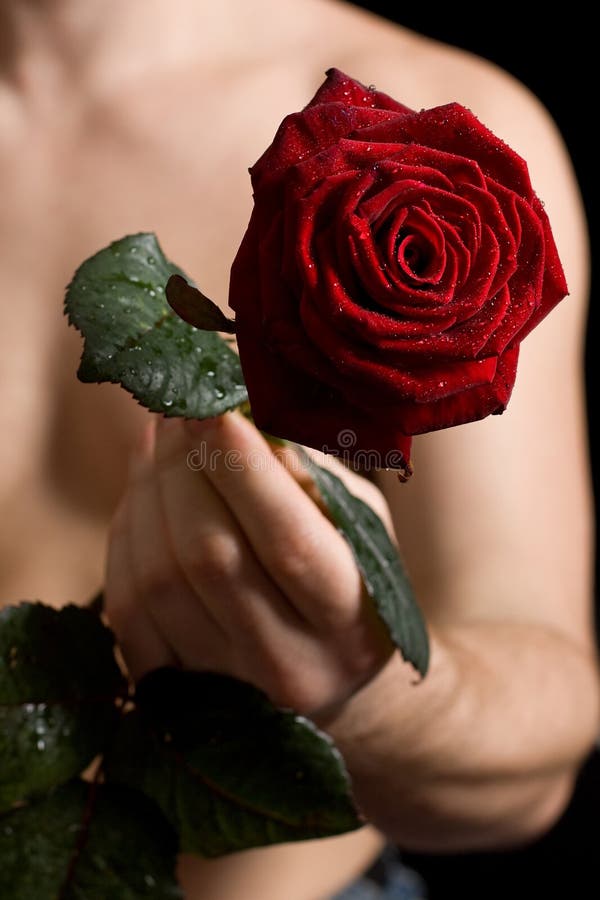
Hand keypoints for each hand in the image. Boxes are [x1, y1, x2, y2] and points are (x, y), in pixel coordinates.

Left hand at [105, 412, 393, 715]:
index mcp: (350, 621)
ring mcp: (225, 687)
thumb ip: (310, 480)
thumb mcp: (360, 531)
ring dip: (148, 491)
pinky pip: (127, 605)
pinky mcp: (174, 693)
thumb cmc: (354, 589)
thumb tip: (244, 414)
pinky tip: (142, 491)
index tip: (217, 404)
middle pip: (210, 555)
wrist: (338, 692)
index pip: (289, 541)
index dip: (244, 469)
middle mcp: (288, 664)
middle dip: (185, 467)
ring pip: (159, 577)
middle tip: (181, 409)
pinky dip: (127, 534)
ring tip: (160, 438)